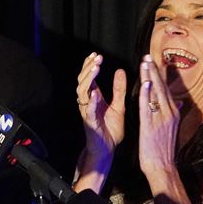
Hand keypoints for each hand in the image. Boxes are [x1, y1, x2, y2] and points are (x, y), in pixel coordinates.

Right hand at [75, 52, 125, 170]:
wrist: (107, 149)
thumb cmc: (110, 128)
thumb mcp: (118, 105)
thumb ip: (118, 89)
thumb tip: (120, 70)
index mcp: (93, 98)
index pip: (88, 77)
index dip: (90, 65)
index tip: (96, 54)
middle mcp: (87, 102)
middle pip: (82, 81)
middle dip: (89, 68)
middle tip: (97, 58)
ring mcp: (87, 111)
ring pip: (82, 92)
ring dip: (88, 79)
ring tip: (96, 68)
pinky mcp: (90, 122)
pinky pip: (88, 110)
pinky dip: (91, 101)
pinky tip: (94, 92)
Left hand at [138, 54, 180, 183]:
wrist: (161, 166)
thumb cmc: (162, 148)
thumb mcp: (171, 128)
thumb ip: (173, 113)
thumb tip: (178, 102)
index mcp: (172, 113)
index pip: (165, 89)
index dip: (159, 75)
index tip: (154, 61)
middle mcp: (169, 113)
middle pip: (161, 87)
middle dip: (154, 71)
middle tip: (148, 56)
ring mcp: (161, 119)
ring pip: (155, 93)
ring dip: (150, 77)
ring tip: (145, 63)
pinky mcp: (151, 125)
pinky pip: (148, 106)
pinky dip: (146, 94)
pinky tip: (144, 83)